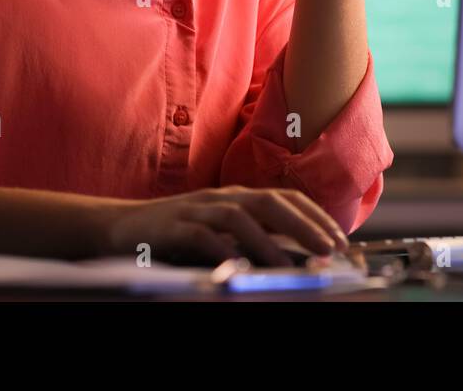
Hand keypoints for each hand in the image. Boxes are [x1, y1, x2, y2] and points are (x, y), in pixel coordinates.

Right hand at [103, 185, 350, 266]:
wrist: (123, 225)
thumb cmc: (178, 231)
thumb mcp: (221, 228)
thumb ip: (254, 234)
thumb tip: (296, 251)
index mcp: (237, 195)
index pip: (285, 197)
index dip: (314, 215)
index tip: (339, 237)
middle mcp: (222, 197)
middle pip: (269, 202)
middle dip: (304, 224)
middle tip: (329, 249)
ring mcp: (198, 209)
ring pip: (240, 217)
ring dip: (269, 241)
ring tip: (291, 267)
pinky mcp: (175, 226)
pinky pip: (203, 236)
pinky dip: (224, 249)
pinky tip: (239, 266)